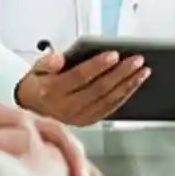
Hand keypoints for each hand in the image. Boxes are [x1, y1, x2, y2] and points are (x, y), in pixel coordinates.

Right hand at [16, 50, 149, 125]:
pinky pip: (110, 108)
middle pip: (99, 89)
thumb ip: (47, 62)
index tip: (114, 54)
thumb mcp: (35, 69)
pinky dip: (124, 96)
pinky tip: (135, 84)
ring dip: (128, 85)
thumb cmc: (38, 84)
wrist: (31, 109)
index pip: (79, 77)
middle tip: (137, 60)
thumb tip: (59, 58)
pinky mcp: (87, 121)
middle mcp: (67, 107)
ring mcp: (79, 117)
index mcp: (53, 91)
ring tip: (143, 71)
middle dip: (121, 73)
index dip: (98, 65)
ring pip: (108, 100)